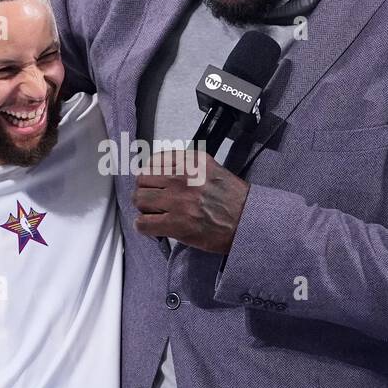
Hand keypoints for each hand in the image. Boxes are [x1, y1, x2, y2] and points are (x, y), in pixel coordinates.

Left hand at [132, 149, 249, 253]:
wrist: (248, 222)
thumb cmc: (233, 200)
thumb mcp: (212, 169)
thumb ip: (188, 166)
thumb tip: (161, 169)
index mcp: (192, 162)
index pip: (154, 160)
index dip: (151, 173)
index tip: (154, 182)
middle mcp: (183, 178)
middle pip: (142, 179)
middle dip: (145, 190)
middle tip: (153, 199)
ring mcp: (178, 200)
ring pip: (139, 199)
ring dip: (144, 208)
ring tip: (154, 213)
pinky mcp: (176, 223)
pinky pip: (143, 223)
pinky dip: (144, 226)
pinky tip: (154, 227)